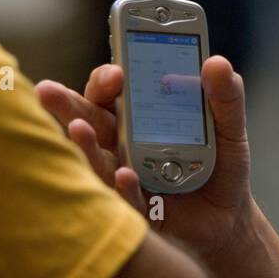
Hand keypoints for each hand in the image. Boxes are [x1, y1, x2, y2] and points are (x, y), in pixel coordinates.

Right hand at [36, 56, 253, 263]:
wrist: (230, 215)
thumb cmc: (222, 163)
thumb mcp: (231, 126)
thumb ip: (226, 96)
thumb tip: (217, 62)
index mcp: (139, 115)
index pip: (113, 91)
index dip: (108, 78)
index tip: (116, 72)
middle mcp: (122, 143)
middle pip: (90, 119)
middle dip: (69, 105)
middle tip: (47, 90)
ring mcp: (124, 175)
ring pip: (97, 158)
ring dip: (84, 143)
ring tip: (76, 129)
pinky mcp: (138, 208)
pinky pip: (125, 198)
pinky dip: (123, 186)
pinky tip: (125, 174)